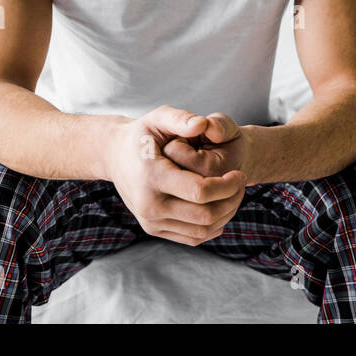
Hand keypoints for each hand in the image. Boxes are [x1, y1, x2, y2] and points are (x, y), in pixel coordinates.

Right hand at [103, 105, 246, 246]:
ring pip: (201, 231)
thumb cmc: (143, 134)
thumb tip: (203, 125)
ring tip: (232, 195)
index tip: (240, 174)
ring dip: (225, 215)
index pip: (200, 192)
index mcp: (152, 176)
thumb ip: (181, 118)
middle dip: (231, 201)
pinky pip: (192, 237)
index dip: (227, 186)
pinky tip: (219, 207)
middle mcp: (149, 203)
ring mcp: (150, 220)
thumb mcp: (159, 117)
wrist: (115, 155)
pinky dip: (212, 227)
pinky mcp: (153, 229)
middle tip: (241, 184)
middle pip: (205, 215)